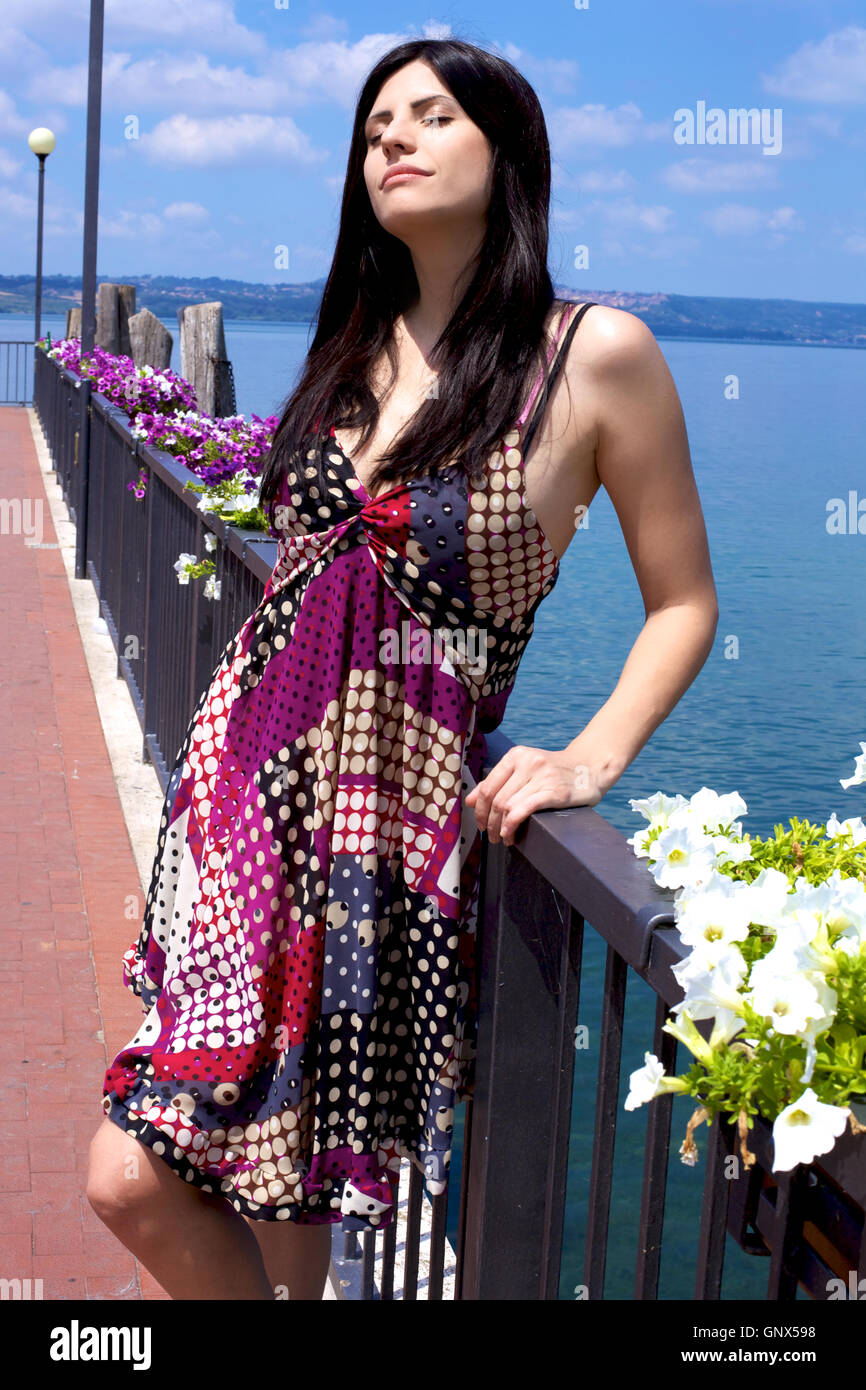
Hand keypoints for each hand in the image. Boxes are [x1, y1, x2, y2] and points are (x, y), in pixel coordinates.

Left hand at [464, 746, 608, 845]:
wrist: (590, 767)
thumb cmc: (554, 772)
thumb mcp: (524, 770)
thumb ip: (497, 782)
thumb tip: (469, 801)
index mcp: (516, 755)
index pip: (488, 786)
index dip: (479, 809)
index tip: (481, 824)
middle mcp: (527, 762)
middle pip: (496, 799)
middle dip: (489, 822)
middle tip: (491, 836)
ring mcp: (542, 776)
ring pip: (507, 806)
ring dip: (500, 828)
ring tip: (503, 838)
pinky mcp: (555, 792)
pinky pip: (523, 810)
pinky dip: (511, 825)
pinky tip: (511, 834)